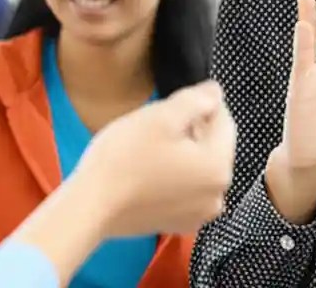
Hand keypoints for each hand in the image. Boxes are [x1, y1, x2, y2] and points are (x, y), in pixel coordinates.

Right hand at [70, 80, 235, 237]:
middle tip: (155, 127)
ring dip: (182, 154)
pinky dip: (173, 177)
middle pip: (212, 146)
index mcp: (219, 166)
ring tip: (149, 150)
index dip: (200, 104)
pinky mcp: (178, 223)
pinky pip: (185, 190)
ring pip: (198, 168)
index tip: (172, 103)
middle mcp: (217, 195)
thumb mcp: (161, 116)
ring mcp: (198, 214)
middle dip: (191, 131)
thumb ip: (197, 99)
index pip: (224, 120)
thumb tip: (215, 92)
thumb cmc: (124, 158)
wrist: (91, 205)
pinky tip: (147, 172)